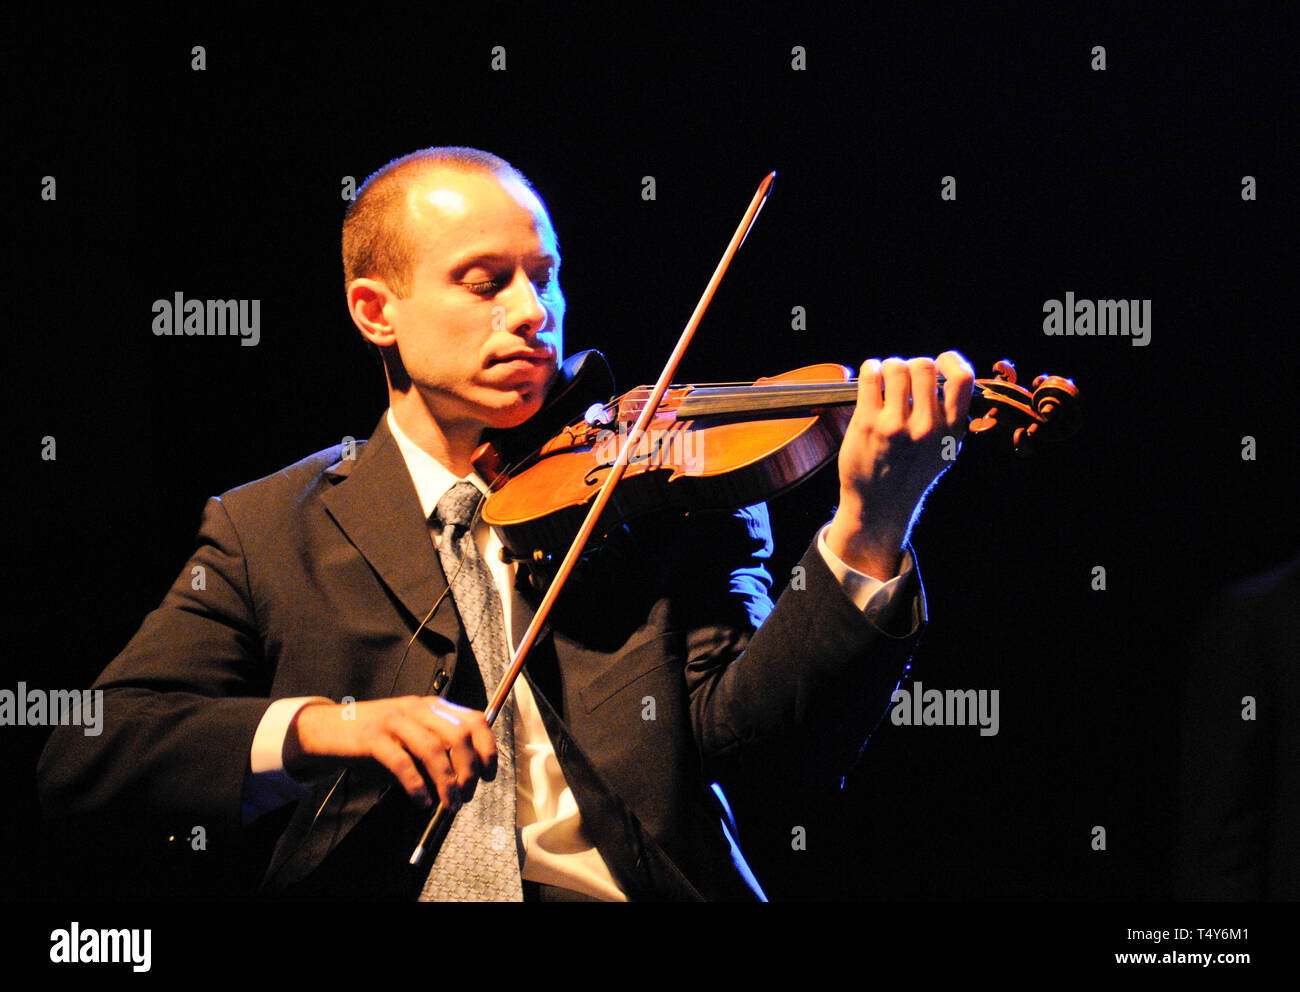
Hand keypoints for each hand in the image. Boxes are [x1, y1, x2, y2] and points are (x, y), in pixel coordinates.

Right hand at [283, 696, 497, 810]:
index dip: (487, 747)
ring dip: (447, 782)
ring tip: (449, 805)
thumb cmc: (374, 740)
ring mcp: (394, 721)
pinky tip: (422, 802)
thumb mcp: (410, 739)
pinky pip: (402, 763)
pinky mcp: (372, 738)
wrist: (326, 730)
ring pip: (434, 749)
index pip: (474, 720)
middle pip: (458, 736)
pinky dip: (417, 786)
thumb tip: (462, 785)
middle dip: (469, 770)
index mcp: (432, 707)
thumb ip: (435, 754)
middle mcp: (417, 709)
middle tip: (466, 796)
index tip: (489, 775)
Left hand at [825, 351, 974, 580]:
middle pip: (924, 366)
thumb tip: (953, 378)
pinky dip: (870, 369)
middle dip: (913, 365)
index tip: (940, 362)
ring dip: (890, 366)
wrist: (880, 505)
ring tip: (885, 378)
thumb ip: (952, 418)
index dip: (950, 360)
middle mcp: (927, 427)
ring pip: (896, 367)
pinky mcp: (868, 423)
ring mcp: (896, 425)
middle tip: (905, 376)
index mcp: (951, 431)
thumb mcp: (945, 451)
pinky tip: (871, 377)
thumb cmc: (911, 474)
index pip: (963, 379)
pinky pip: (870, 376)